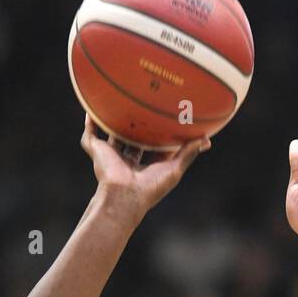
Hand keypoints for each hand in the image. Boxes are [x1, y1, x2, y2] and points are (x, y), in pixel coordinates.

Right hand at [80, 115, 209, 220]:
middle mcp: (128, 158)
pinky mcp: (97, 151)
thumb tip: (207, 141)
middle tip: (146, 102)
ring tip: (117, 100)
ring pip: (112, 133)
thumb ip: (188, 153)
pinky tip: (90, 108)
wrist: (124, 196)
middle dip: (138, 124)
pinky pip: (90, 134)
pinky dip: (89, 122)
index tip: (170, 116)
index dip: (162, 132)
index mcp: (146, 164)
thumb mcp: (174, 169)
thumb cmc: (150, 188)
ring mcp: (112, 154)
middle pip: (134, 137)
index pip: (155, 145)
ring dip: (114, 120)